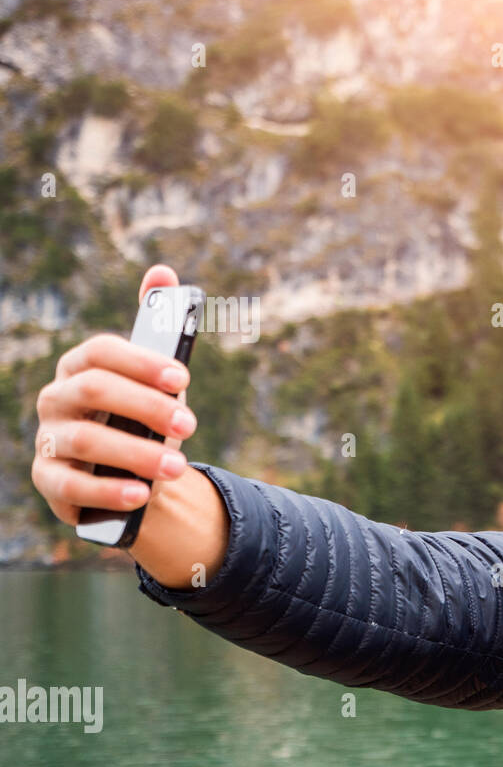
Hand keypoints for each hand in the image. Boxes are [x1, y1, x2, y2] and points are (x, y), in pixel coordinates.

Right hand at [30, 264, 198, 527]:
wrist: (132, 476)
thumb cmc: (142, 420)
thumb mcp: (155, 380)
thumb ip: (159, 330)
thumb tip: (162, 272)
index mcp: (81, 368)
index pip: (100, 351)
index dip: (141, 362)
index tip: (184, 378)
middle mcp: (57, 399)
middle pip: (94, 390)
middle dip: (146, 405)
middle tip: (190, 424)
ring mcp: (49, 440)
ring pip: (86, 440)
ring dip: (137, 453)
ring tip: (178, 467)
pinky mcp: (50, 482)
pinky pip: (71, 487)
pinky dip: (108, 491)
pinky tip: (142, 494)